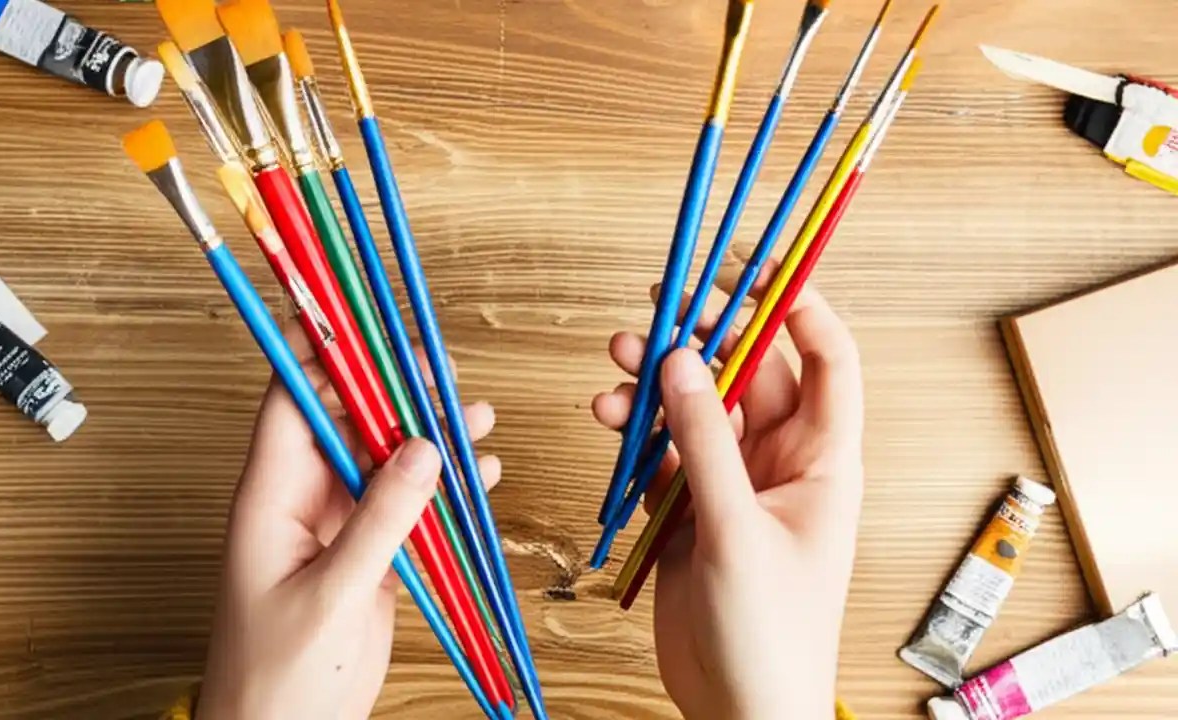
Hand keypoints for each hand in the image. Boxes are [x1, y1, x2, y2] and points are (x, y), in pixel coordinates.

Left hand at [197, 325, 500, 719]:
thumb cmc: (279, 678)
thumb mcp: (332, 596)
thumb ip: (379, 521)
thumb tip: (425, 450)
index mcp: (271, 497)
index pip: (289, 400)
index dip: (318, 352)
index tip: (361, 317)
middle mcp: (303, 499)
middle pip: (348, 421)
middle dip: (395, 392)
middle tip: (444, 373)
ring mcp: (336, 526)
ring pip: (385, 461)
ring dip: (430, 439)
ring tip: (479, 418)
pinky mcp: (367, 556)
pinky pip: (406, 506)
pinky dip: (443, 489)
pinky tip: (479, 474)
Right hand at [593, 271, 863, 719]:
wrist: (740, 710)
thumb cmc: (770, 636)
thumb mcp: (738, 530)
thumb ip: (707, 442)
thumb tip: (683, 362)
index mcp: (824, 460)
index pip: (827, 359)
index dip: (799, 305)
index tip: (756, 266)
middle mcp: (781, 461)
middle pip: (749, 372)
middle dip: (705, 336)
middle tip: (659, 304)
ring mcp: (734, 483)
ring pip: (698, 407)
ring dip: (657, 382)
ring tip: (614, 362)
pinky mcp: (691, 509)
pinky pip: (665, 450)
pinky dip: (637, 431)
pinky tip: (609, 419)